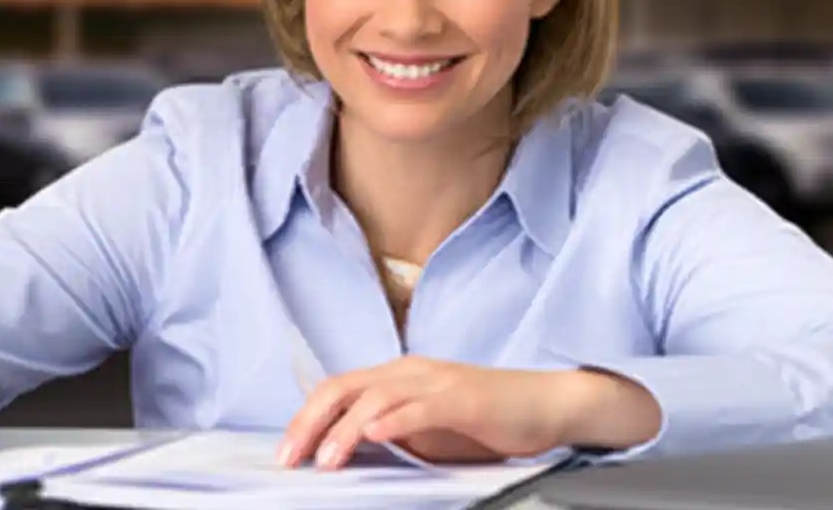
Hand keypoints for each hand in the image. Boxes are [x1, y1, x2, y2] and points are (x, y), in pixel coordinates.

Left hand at [279, 356, 660, 469]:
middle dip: (309, 423)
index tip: (286, 452)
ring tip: (325, 459)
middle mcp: (409, 372)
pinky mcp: (463, 398)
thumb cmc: (486, 421)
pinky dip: (394, 421)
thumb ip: (390, 434)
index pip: (337, 390)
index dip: (305, 419)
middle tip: (289, 457)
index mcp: (396, 377)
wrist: (546, 404)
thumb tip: (349, 454)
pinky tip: (376, 435)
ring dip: (345, 430)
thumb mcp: (426, 431)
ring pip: (375, 398)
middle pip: (343, 389)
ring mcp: (435, 382)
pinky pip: (420, 407)